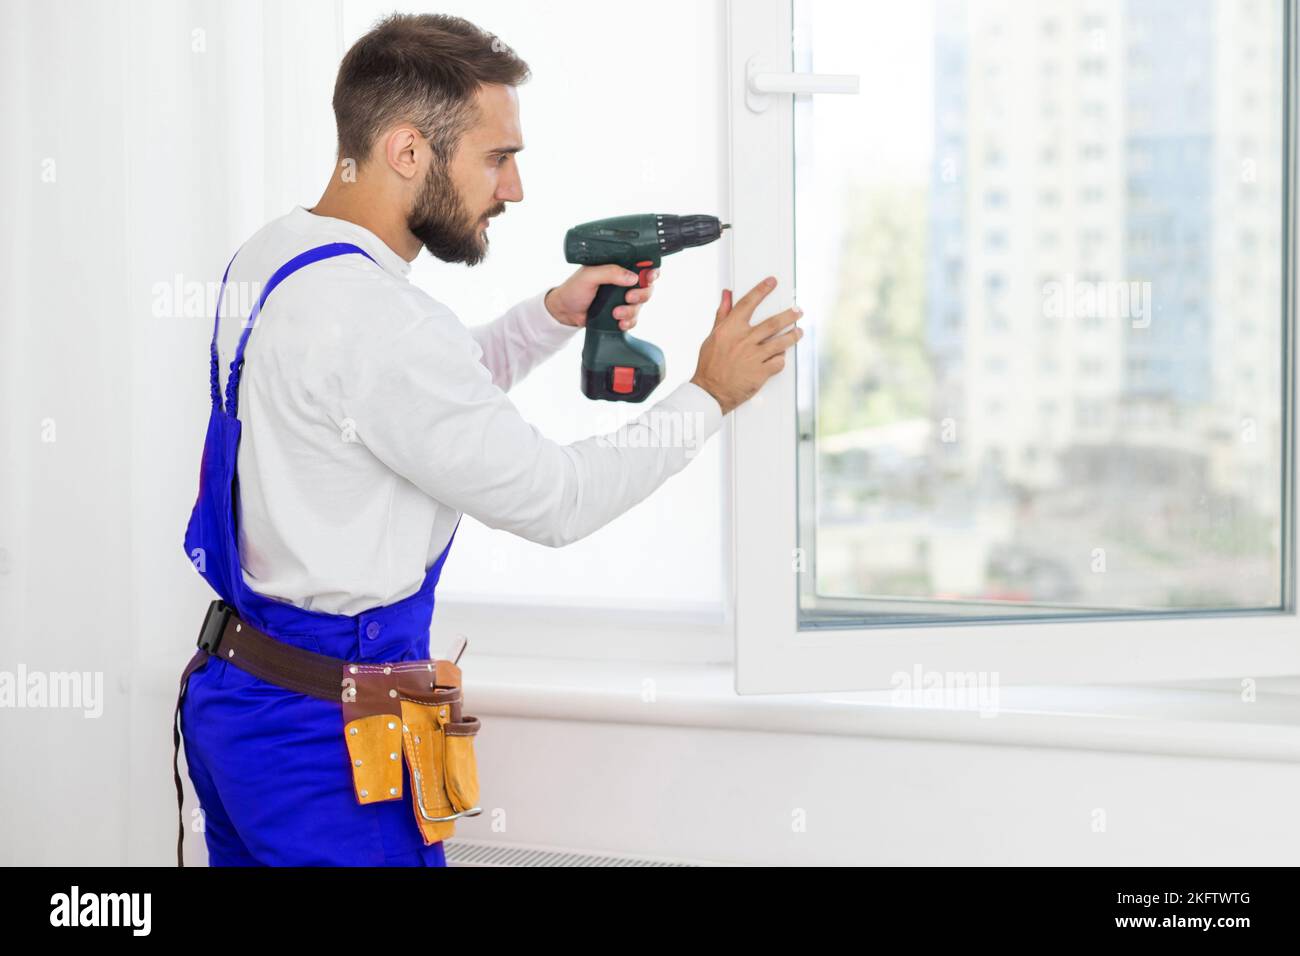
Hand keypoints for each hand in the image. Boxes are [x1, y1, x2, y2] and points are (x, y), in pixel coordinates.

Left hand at [543, 264, 660, 330]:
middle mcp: (624, 282)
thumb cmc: (574, 289)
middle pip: (648, 287)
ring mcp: (623, 298)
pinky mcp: (622, 313)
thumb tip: (632, 277)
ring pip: (642, 305)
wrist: (565, 312)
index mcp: (618, 267)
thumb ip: (610, 272)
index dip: (651, 271)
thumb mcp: (589, 275)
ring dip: (631, 311)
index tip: (648, 277)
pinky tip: (619, 322)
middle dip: (642, 294)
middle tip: (628, 298)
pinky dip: (629, 322)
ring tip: (615, 313)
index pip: (643, 265)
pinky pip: (635, 319)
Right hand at [690, 276, 802, 414]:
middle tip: (798, 311)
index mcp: (730, 329)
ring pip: (781, 342)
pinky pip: (778, 362)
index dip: (761, 290)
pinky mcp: (760, 373)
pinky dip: (781, 359)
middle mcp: (743, 341)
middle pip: (772, 323)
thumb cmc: (710, 365)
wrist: (710, 392)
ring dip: (793, 336)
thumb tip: (727, 295)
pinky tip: (781, 356)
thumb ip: (722, 314)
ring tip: (799, 332)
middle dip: (789, 315)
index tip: (772, 282)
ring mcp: (753, 357)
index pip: (748, 303)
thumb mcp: (713, 336)